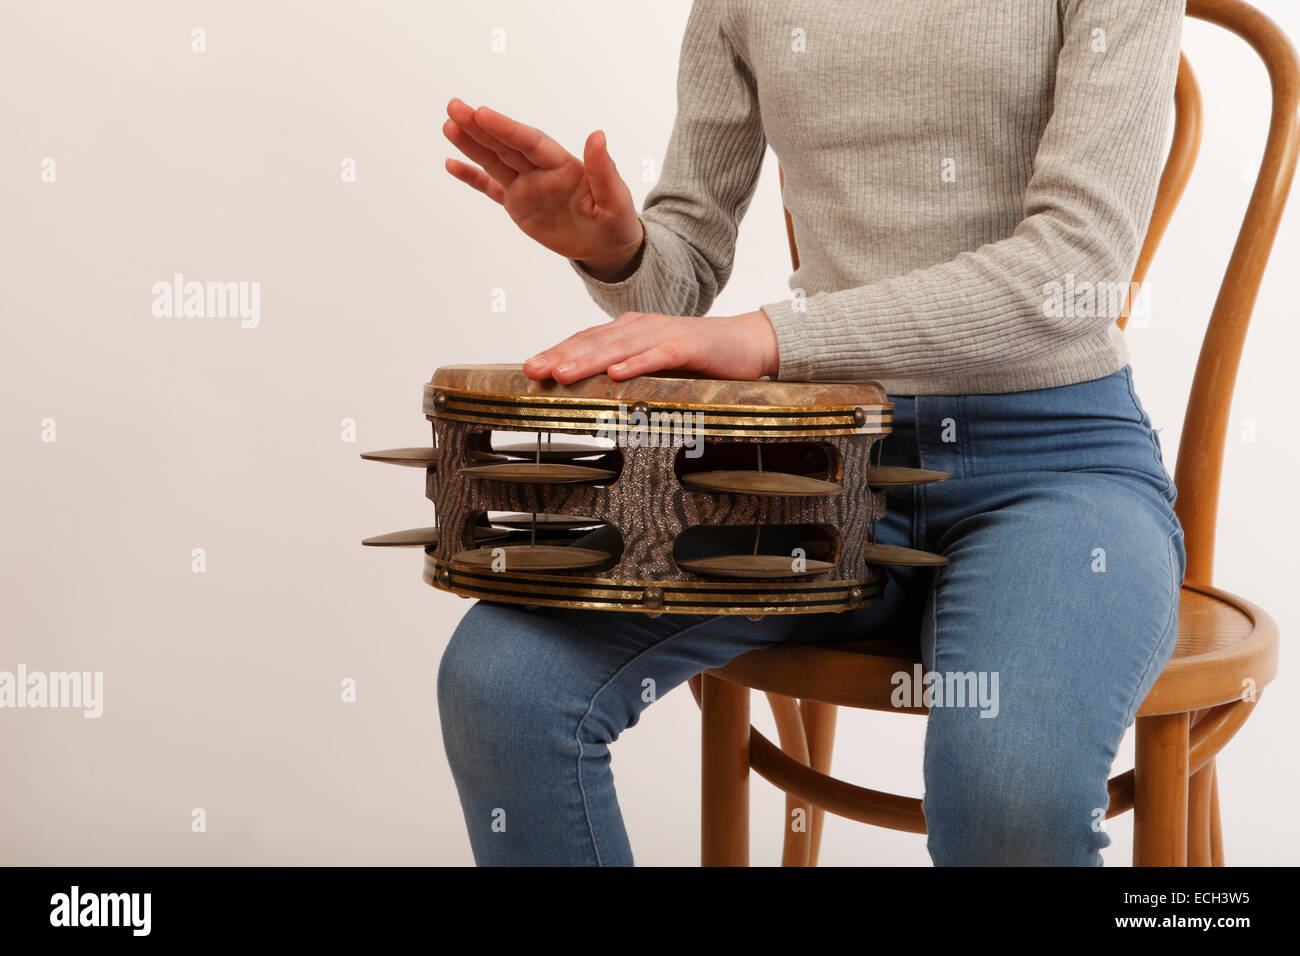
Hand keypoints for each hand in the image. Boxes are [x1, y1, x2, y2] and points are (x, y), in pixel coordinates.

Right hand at [442, 98, 644, 274]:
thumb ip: (603, 169)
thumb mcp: (615, 199)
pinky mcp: (518, 205)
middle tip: (454, 106)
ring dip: (471, 144)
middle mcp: (540, 171)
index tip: (482, 113)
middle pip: (506, 145)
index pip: (530, 142)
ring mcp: (527, 186)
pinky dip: (472, 177)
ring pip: (494, 161)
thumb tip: (598, 135)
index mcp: (563, 165)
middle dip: (480, 127)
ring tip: (448, 125)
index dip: (506, 128)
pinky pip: (491, 188)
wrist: (607, 246)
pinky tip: (451, 163)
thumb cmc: (616, 220)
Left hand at [523, 310, 780, 382]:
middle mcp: (642, 327)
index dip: (557, 352)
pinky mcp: (689, 346)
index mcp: (630, 330)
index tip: (530, 369)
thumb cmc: (700, 357)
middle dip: (561, 356)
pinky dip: (637, 364)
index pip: (586, 340)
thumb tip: (589, 391)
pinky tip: (618, 374)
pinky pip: (658, 355)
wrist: (748, 343)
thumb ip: (625, 371)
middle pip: (594, 342)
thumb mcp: (654, 365)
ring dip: (589, 361)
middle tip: (534, 371)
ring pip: (619, 348)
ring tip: (563, 374)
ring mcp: (665, 334)